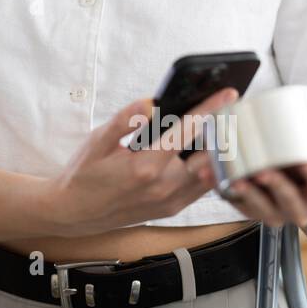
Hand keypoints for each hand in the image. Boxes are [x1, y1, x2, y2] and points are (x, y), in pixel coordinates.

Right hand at [46, 86, 241, 236]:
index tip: (228, 94)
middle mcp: (163, 186)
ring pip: (211, 173)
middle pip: (209, 153)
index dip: (209, 109)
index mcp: (144, 167)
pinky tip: (208, 152)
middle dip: (223, 129)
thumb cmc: (83, 175)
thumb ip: (124, 120)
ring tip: (224, 127)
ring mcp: (170, 200)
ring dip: (219, 150)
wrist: (73, 213)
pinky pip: (202, 187)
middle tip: (233, 109)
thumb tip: (149, 103)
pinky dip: (210, 168)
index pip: (186, 131)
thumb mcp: (97, 141)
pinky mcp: (171, 208)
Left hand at [218, 94, 306, 227]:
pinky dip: (228, 193)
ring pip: (264, 210)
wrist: (295, 183)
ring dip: (249, 195)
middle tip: (263, 170)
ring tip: (236, 178)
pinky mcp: (254, 212)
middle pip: (291, 203)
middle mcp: (301, 210)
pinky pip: (241, 207)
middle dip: (277, 186)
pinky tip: (218, 179)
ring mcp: (277, 214)